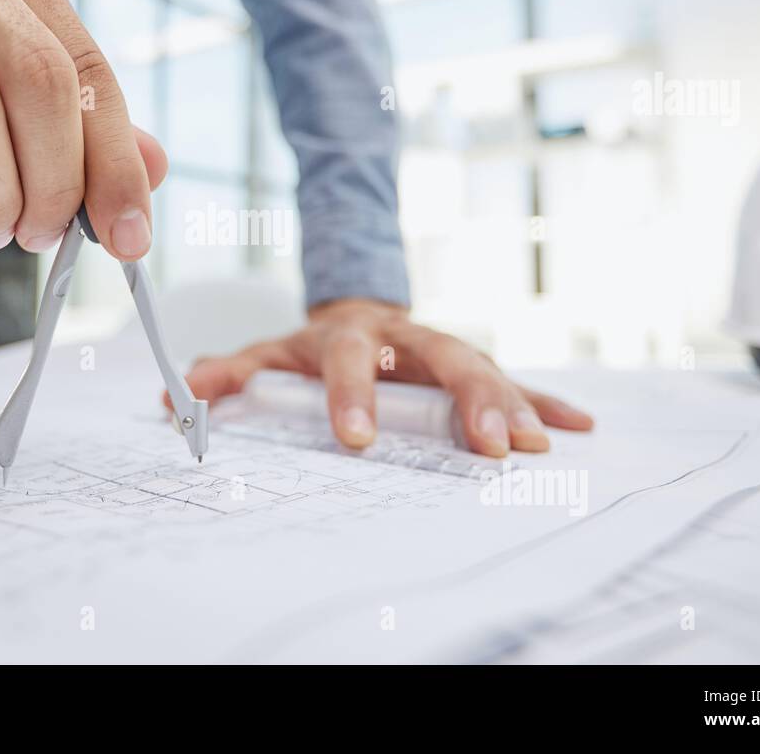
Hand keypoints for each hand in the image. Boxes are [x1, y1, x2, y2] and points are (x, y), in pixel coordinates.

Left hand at [172, 297, 593, 456]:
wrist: (357, 313)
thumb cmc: (313, 348)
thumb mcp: (268, 355)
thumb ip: (231, 373)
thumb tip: (182, 396)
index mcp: (351, 335)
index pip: (350, 359)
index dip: (352, 395)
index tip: (356, 440)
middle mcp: (406, 338)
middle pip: (444, 357)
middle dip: (470, 399)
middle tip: (491, 446)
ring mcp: (444, 350)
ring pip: (486, 369)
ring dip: (515, 404)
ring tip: (538, 443)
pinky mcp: (472, 368)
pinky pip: (514, 382)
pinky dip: (545, 402)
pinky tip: (577, 425)